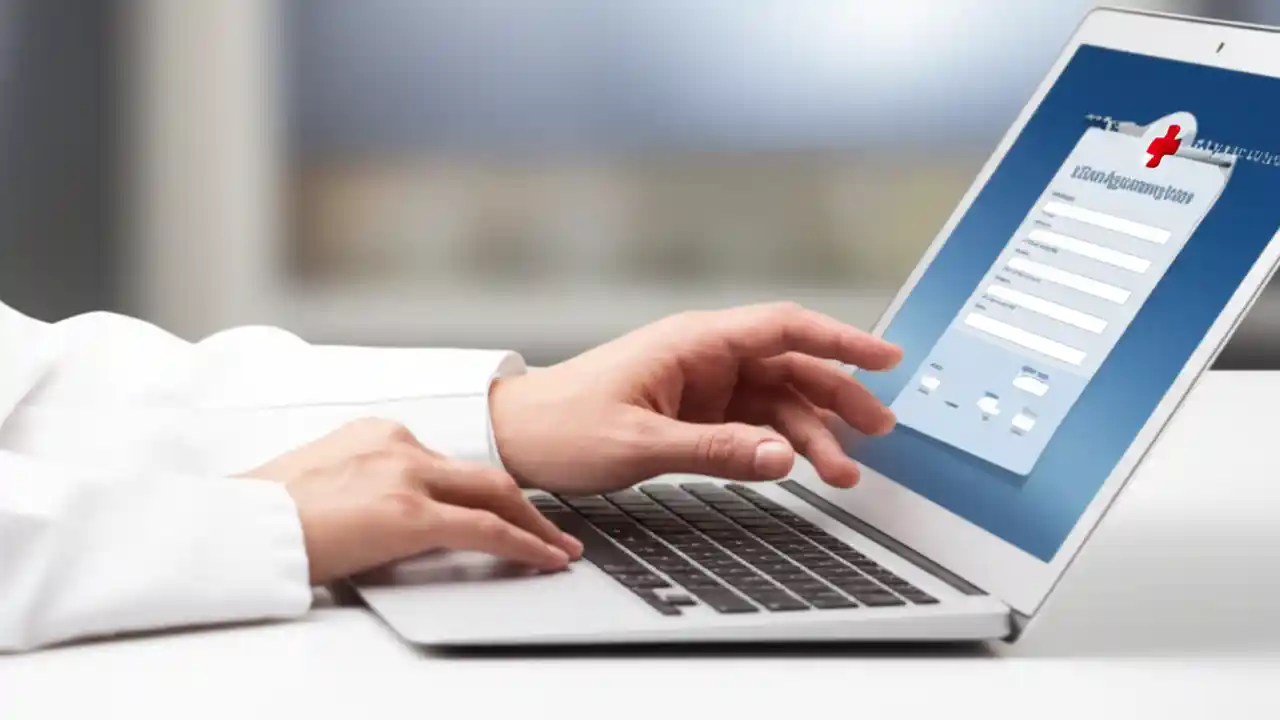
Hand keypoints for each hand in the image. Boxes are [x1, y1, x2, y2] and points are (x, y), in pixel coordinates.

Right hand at [240, 419, 582, 583]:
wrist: (232, 526)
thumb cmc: (263, 514)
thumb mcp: (323, 482)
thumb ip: (366, 486)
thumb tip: (386, 513)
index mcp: (377, 432)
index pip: (450, 462)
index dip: (485, 489)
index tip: (506, 506)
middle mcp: (397, 443)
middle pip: (484, 472)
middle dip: (526, 504)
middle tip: (552, 529)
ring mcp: (405, 475)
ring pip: (495, 495)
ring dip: (535, 526)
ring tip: (559, 549)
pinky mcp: (407, 513)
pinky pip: (485, 529)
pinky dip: (524, 544)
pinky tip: (544, 560)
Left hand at [490, 302, 901, 494]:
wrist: (516, 436)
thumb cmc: (562, 425)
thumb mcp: (639, 443)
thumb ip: (715, 449)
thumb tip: (783, 455)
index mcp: (693, 342)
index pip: (782, 328)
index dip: (840, 339)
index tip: (885, 356)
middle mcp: (704, 356)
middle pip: (790, 366)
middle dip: (838, 396)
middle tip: (879, 431)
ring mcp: (702, 384)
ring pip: (776, 399)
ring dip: (812, 431)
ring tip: (844, 472)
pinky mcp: (695, 411)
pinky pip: (752, 422)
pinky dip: (780, 443)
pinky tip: (800, 465)